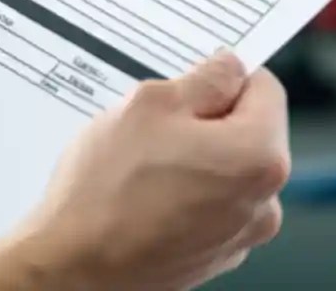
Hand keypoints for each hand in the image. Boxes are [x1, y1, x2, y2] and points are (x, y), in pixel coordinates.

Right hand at [0, 52, 289, 290]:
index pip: (264, 88)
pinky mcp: (214, 255)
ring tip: (145, 163)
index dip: (225, 76)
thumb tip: (228, 68)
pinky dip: (186, 193)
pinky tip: (145, 193)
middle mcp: (263, 202)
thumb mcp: (152, 104)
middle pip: (248, 131)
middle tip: (158, 125)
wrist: (72, 266)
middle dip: (208, 120)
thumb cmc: (107, 190)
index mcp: (260, 157)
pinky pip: (210, 205)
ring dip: (195, 157)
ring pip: (227, 169)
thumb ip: (205, 79)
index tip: (194, 81)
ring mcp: (239, 235)